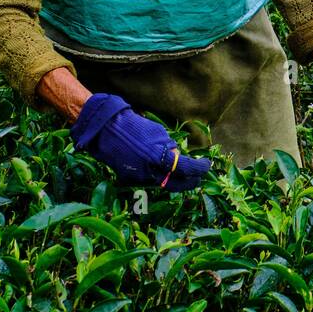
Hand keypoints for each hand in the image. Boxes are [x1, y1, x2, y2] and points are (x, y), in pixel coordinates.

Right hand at [69, 93, 210, 190]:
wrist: (106, 129)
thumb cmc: (134, 127)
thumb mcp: (158, 133)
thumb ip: (170, 147)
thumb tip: (179, 156)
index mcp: (159, 158)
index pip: (187, 168)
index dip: (200, 168)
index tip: (206, 165)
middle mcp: (150, 172)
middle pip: (176, 184)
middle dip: (190, 182)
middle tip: (198, 176)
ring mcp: (139, 178)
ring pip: (161, 182)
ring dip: (172, 177)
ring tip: (179, 168)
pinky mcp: (129, 179)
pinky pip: (148, 178)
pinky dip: (156, 173)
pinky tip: (155, 164)